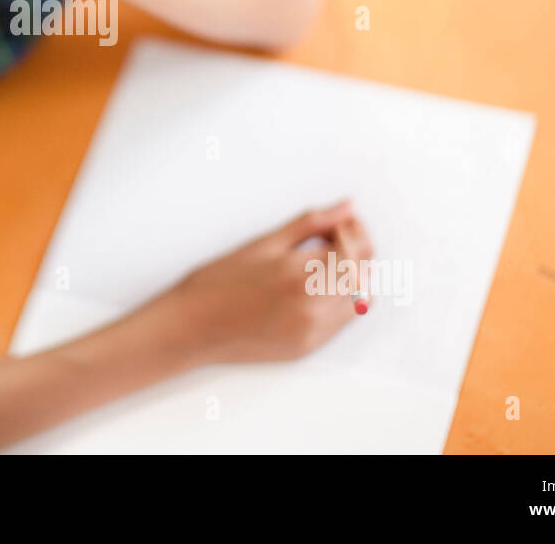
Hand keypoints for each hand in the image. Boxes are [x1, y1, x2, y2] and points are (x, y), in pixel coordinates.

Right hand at [162, 199, 374, 363]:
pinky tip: (311, 290)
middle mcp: (313, 306)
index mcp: (301, 274)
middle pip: (362, 274)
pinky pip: (341, 322)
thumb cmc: (218, 282)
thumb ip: (311, 223)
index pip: (355, 248)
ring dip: (350, 279)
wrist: (191, 326)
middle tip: (332, 238)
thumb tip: (347, 206)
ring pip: (359, 300)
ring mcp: (312, 331)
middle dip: (354, 252)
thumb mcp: (264, 243)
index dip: (352, 230)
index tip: (338, 223)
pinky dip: (337, 302)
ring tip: (321, 265)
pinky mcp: (307, 348)